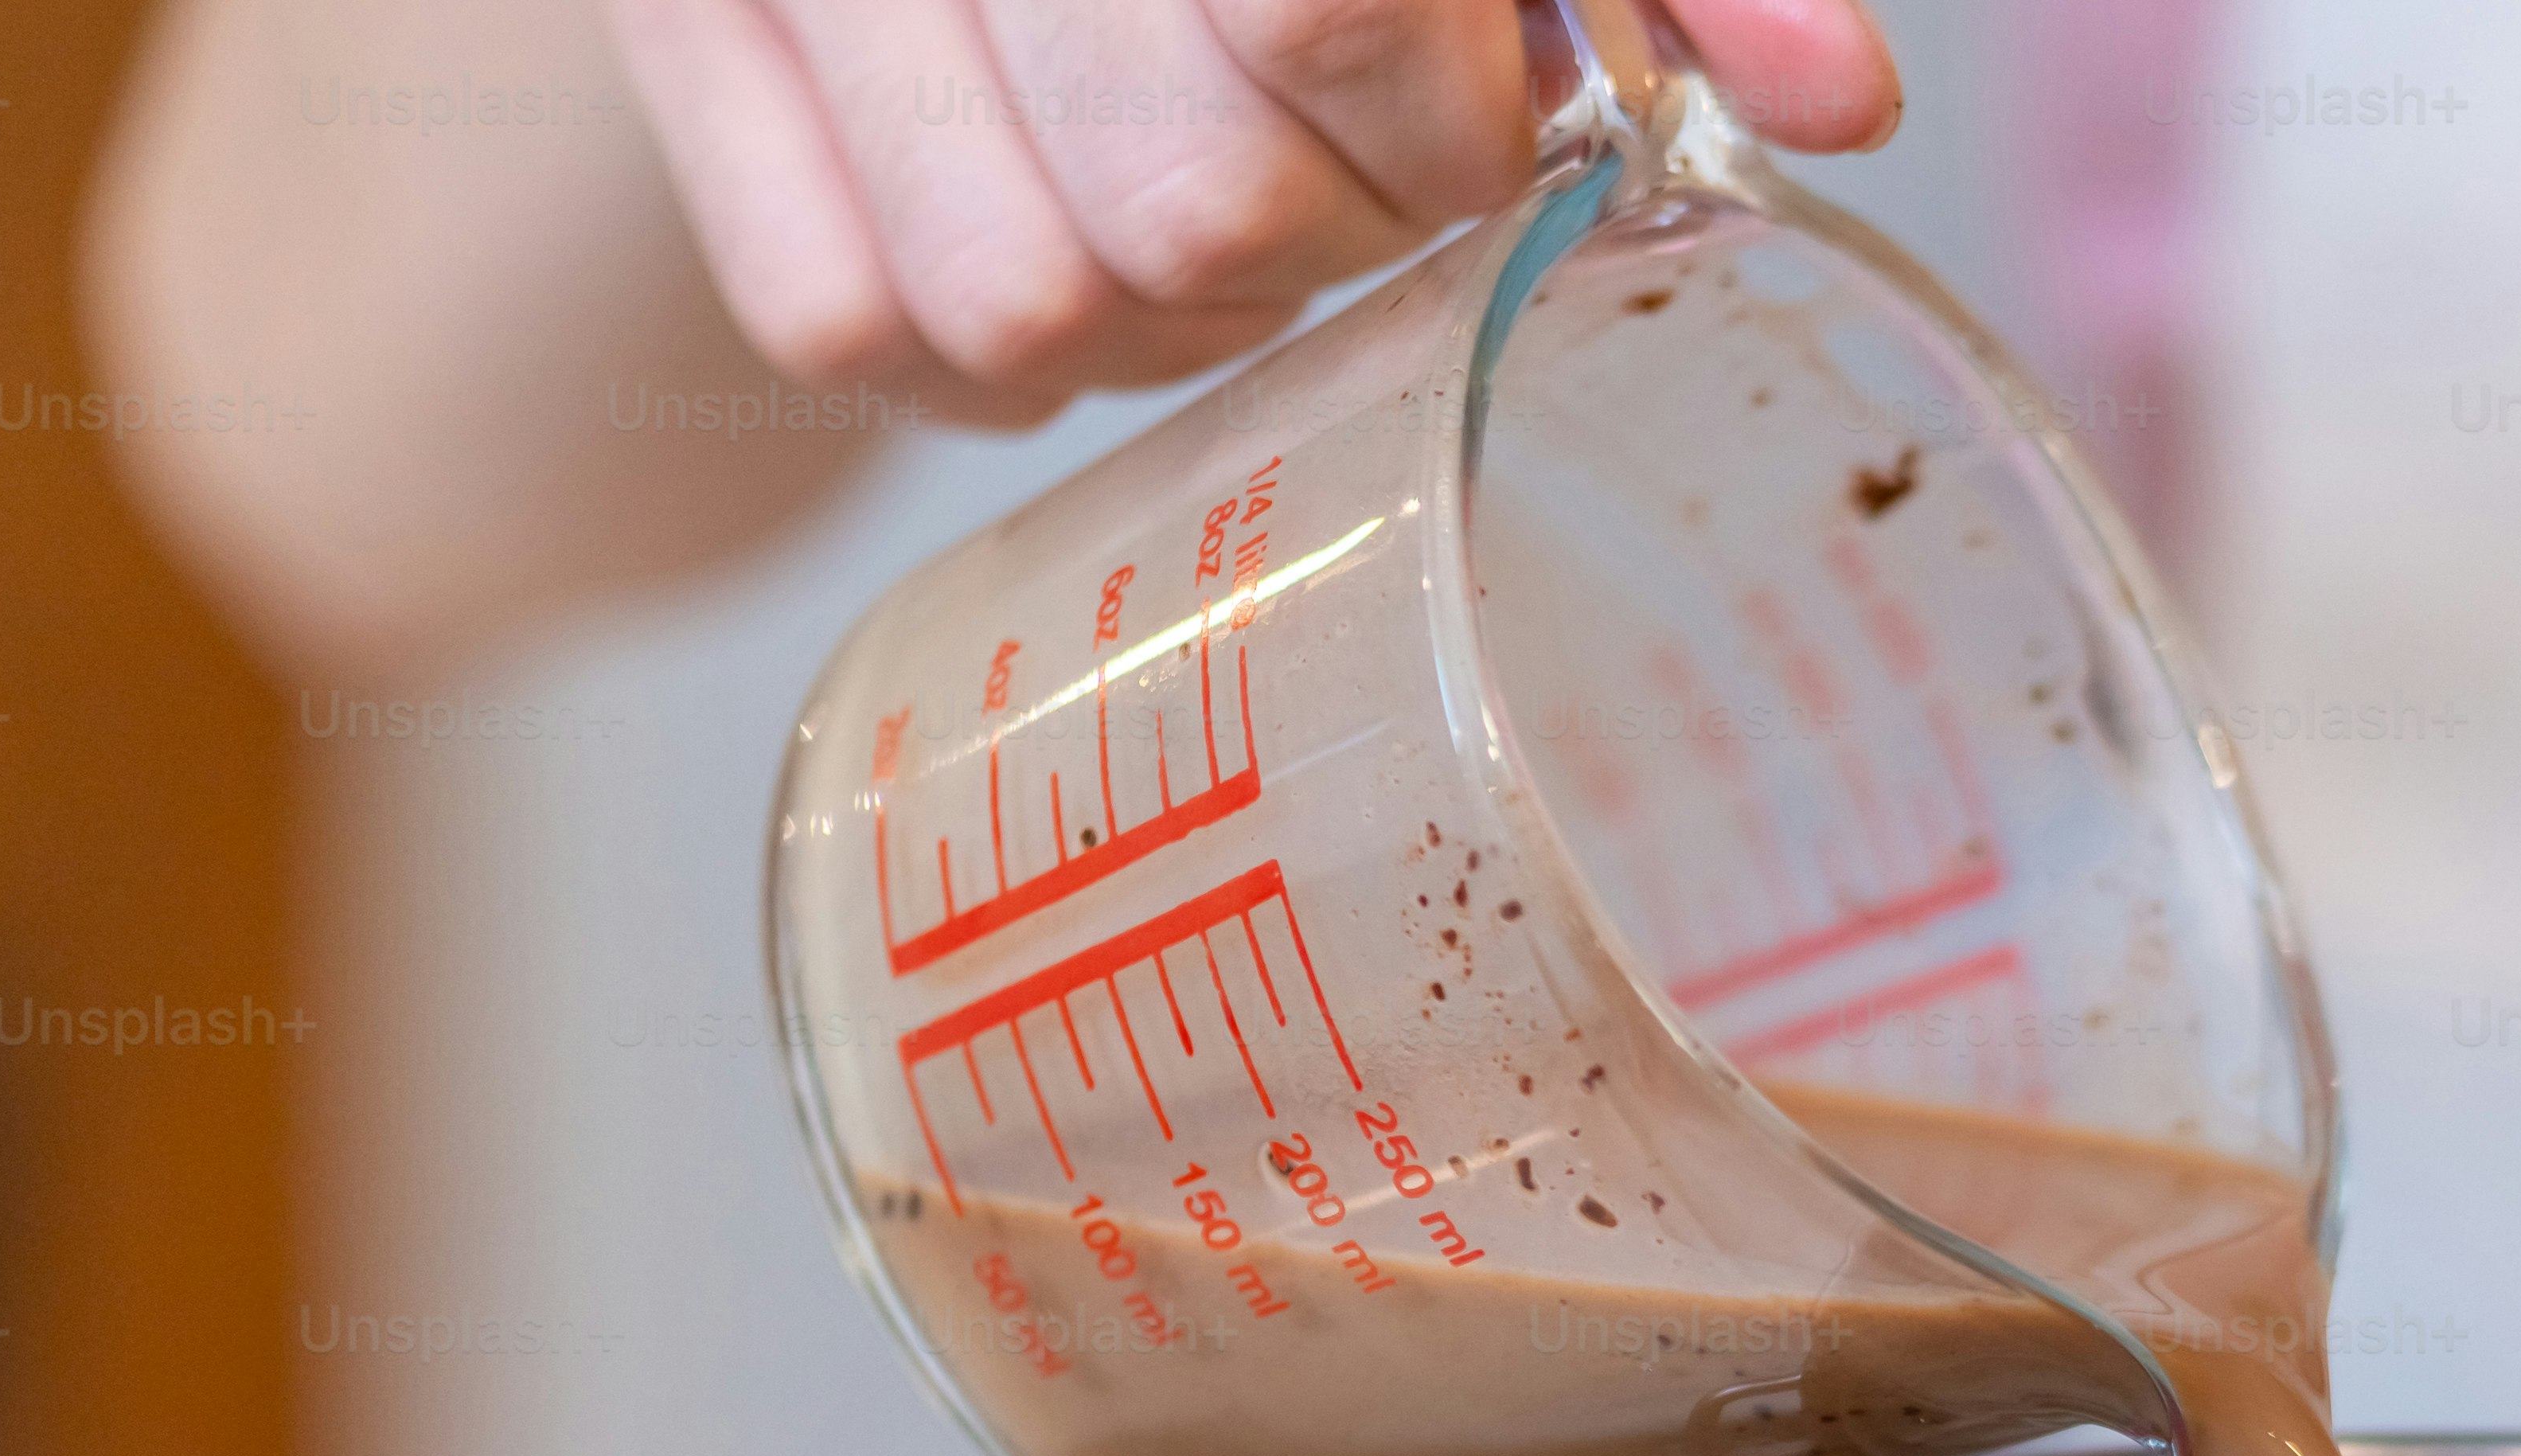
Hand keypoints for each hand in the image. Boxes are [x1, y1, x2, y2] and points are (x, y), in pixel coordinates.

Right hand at [606, 0, 1898, 427]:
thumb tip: (1836, 114)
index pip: (1328, 19)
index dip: (1438, 121)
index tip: (1474, 107)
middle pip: (1193, 212)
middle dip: (1316, 239)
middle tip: (1346, 166)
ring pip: (1022, 314)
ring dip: (1156, 327)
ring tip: (1204, 212)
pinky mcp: (684, 38)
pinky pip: (839, 330)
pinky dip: (971, 357)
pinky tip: (1057, 254)